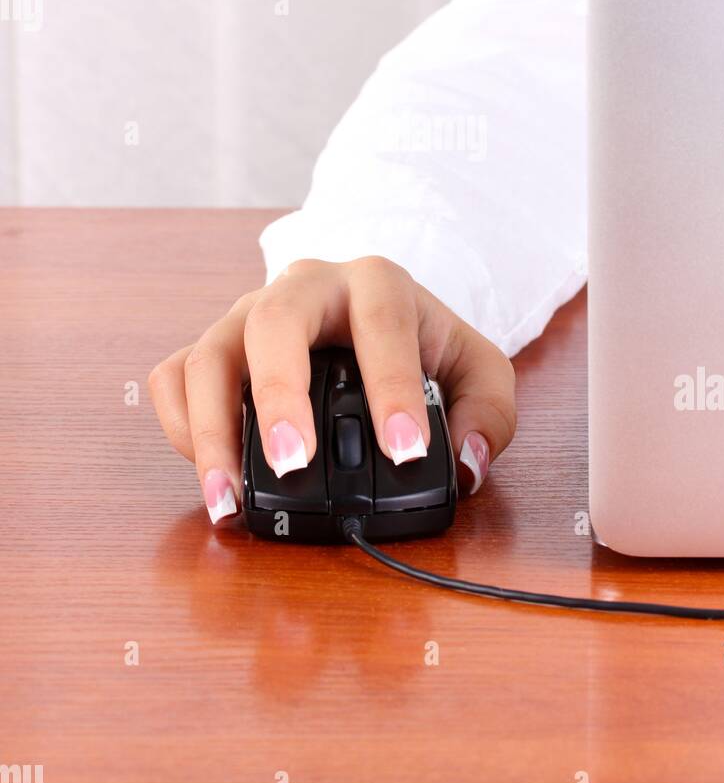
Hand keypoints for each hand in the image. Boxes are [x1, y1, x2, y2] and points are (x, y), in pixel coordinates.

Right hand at [148, 256, 515, 524]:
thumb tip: (464, 465)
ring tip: (230, 499)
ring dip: (213, 428)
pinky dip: (180, 426)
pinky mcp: (215, 346)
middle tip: (295, 465)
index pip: (384, 323)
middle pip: (274, 321)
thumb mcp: (477, 370)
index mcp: (377, 284)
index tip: (405, 451)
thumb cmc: (422, 343)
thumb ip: (488, 415)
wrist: (372, 312)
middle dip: (280, 395)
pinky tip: (212, 475)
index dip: (393, 387)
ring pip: (209, 352)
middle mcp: (305, 288)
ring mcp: (250, 314)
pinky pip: (175, 376)